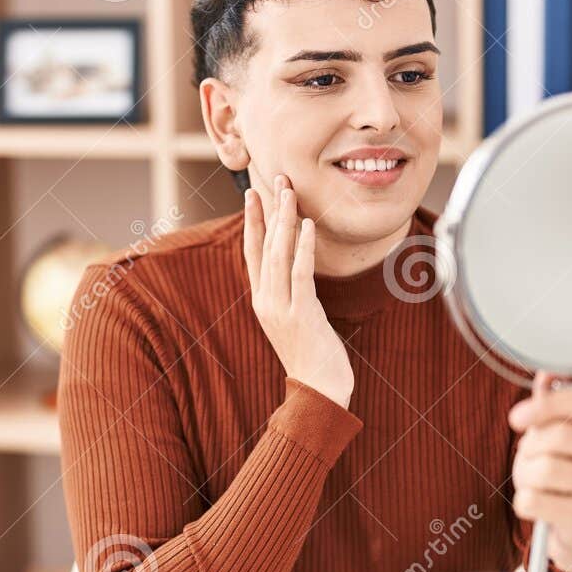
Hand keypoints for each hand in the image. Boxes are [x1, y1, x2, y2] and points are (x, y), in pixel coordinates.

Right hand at [243, 174, 353, 407]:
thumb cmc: (313, 357)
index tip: (254, 193)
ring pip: (278, 254)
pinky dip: (302, 247)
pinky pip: (300, 273)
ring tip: (289, 192)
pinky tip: (307, 225)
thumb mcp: (296, 320)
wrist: (319, 393)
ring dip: (284, 221)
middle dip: (270, 211)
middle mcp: (266, 301)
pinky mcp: (301, 314)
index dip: (253, 222)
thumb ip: (292, 294)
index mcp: (262, 300)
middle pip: (263, 247)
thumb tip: (297, 268)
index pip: (253, 253)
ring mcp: (281, 308)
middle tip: (276, 179)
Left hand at [507, 371, 571, 571]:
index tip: (516, 418)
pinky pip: (534, 502)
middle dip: (529, 448)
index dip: (545, 404)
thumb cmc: (565, 475)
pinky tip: (537, 506)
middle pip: (557, 436)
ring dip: (524, 477)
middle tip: (528, 460)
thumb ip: (551, 406)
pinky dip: (524, 503)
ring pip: (543, 470)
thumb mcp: (558, 436)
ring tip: (533, 484)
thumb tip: (546, 373)